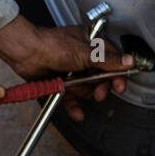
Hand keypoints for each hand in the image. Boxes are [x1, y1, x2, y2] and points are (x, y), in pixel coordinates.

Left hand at [0, 14, 131, 121]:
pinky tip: (78, 113)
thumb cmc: (50, 44)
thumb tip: (128, 61)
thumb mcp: (84, 53)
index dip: (117, 74)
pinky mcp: (62, 81)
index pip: (113, 60)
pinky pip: (72, 97)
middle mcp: (83, 55)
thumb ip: (108, 60)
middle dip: (99, 87)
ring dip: (82, 93)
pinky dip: (74, 105)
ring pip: (86, 89)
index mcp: (92, 42)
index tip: (119, 86)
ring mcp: (72, 69)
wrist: (26, 53)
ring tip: (75, 89)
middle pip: (101, 77)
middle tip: (99, 93)